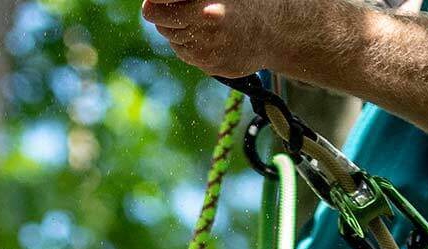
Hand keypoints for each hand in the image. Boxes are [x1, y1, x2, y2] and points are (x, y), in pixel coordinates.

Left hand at [141, 0, 297, 77]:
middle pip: (159, 19)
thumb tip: (150, 1)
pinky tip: (210, 36)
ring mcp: (207, 45)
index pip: (158, 2)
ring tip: (203, 21)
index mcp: (207, 1)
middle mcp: (205, 21)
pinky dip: (190, 44)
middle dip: (165, 12)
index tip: (157, 1)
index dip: (156, 0)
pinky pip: (185, 53)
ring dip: (179, 28)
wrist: (276, 30)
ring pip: (171, 37)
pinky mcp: (209, 65)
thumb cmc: (245, 1)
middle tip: (185, 7)